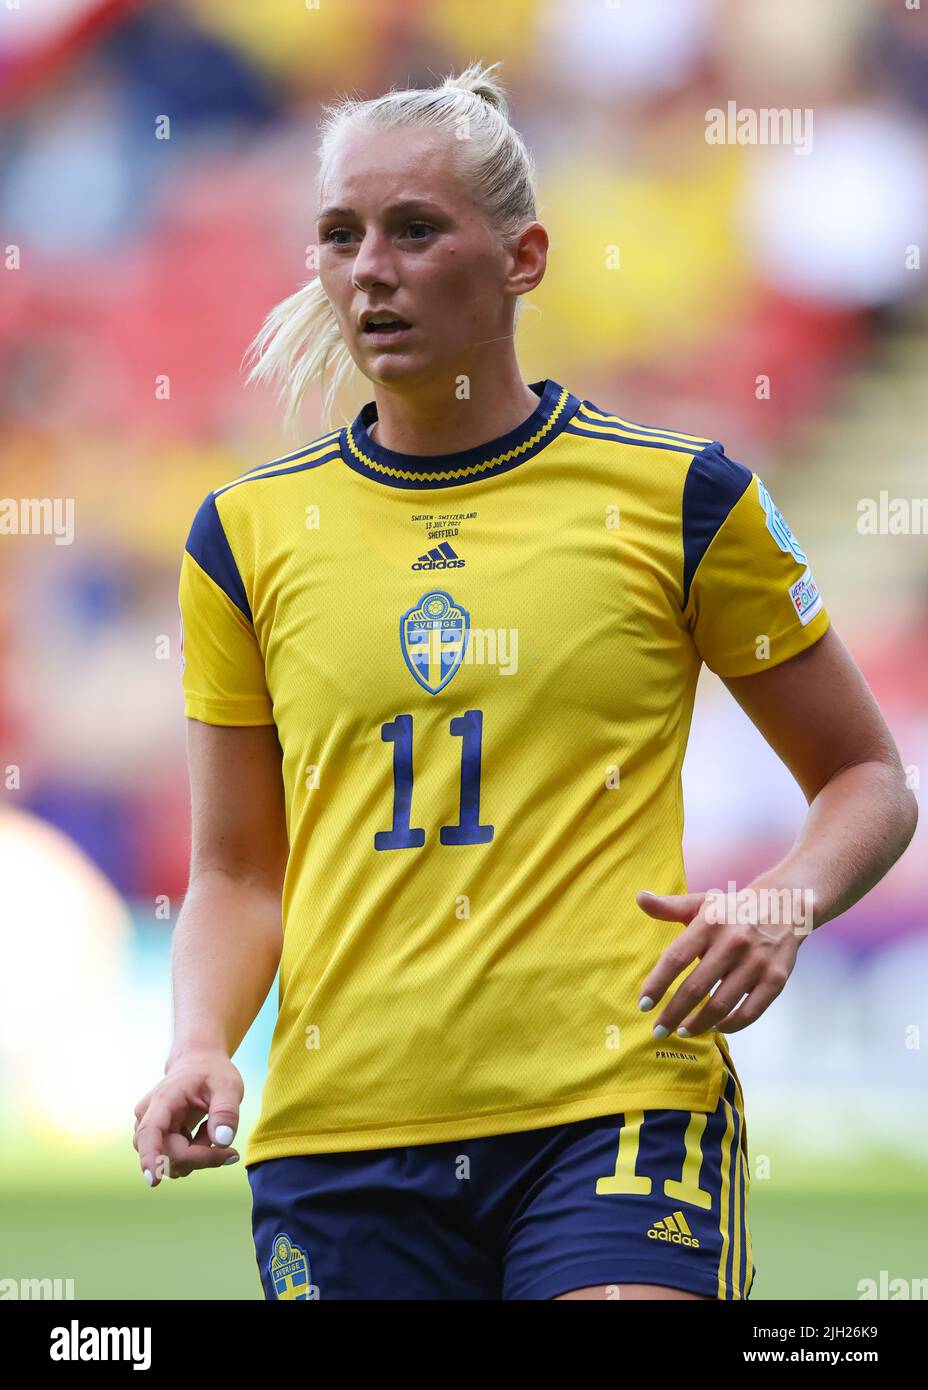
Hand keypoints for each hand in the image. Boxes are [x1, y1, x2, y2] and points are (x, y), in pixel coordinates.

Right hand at [133, 1052, 243, 1186]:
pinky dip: (195, 1153)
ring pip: (171, 1161)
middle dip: (200, 1158)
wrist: (198, 1062)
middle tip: (230, 1151)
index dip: (151, 1157)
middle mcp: (147, 1116)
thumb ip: (226, 1112)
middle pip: (167, 1154)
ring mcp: (148, 1128)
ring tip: (211, 1127)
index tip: (153, 1180)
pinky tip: (204, 1132)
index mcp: (164, 1099)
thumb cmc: (212, 1072)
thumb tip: (222, 1141)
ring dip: (197, 1154)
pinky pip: (174, 1159)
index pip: (150, 1131)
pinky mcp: (155, 1138)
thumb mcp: (228, 1085)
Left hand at [635, 884, 806, 1036]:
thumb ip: (669, 906)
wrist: (784, 905)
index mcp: (709, 924)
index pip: (676, 958)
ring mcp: (756, 963)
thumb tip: (639, 898)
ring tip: (683, 1031)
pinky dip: (731, 1025)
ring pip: (721, 1004)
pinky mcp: (776, 979)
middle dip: (673, 1014)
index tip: (644, 1004)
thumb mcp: (701, 903)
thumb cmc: (733, 910)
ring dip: (699, 1023)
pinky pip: (750, 1012)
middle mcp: (732, 943)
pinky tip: (715, 1027)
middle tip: (659, 1030)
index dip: (658, 984)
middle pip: (696, 987)